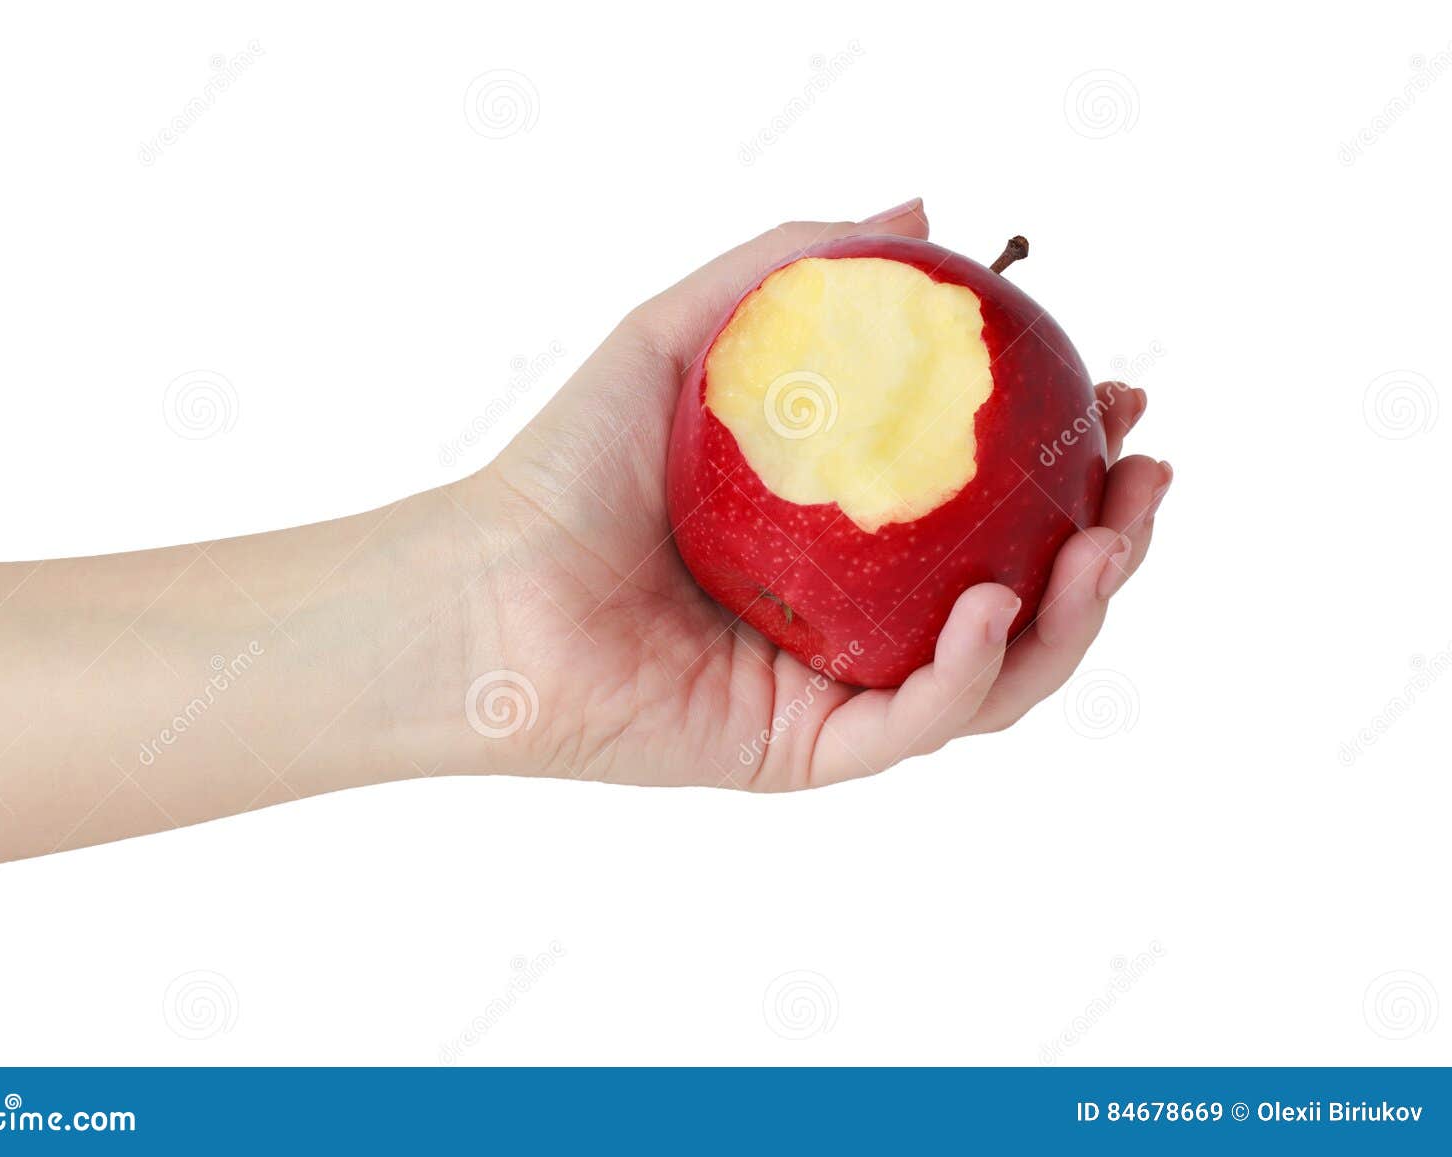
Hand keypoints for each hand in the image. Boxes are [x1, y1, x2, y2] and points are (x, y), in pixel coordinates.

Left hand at [466, 200, 1170, 789]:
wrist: (485, 591)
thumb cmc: (567, 468)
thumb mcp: (679, 335)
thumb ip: (788, 266)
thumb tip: (917, 209)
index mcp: (844, 538)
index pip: (985, 507)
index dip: (1067, 462)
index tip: (1117, 400)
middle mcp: (852, 617)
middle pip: (1019, 598)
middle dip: (1108, 547)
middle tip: (1144, 481)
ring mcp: (834, 690)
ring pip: (996, 676)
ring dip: (1074, 618)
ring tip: (1107, 541)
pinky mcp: (805, 752)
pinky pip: (915, 723)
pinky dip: (972, 674)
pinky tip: (995, 607)